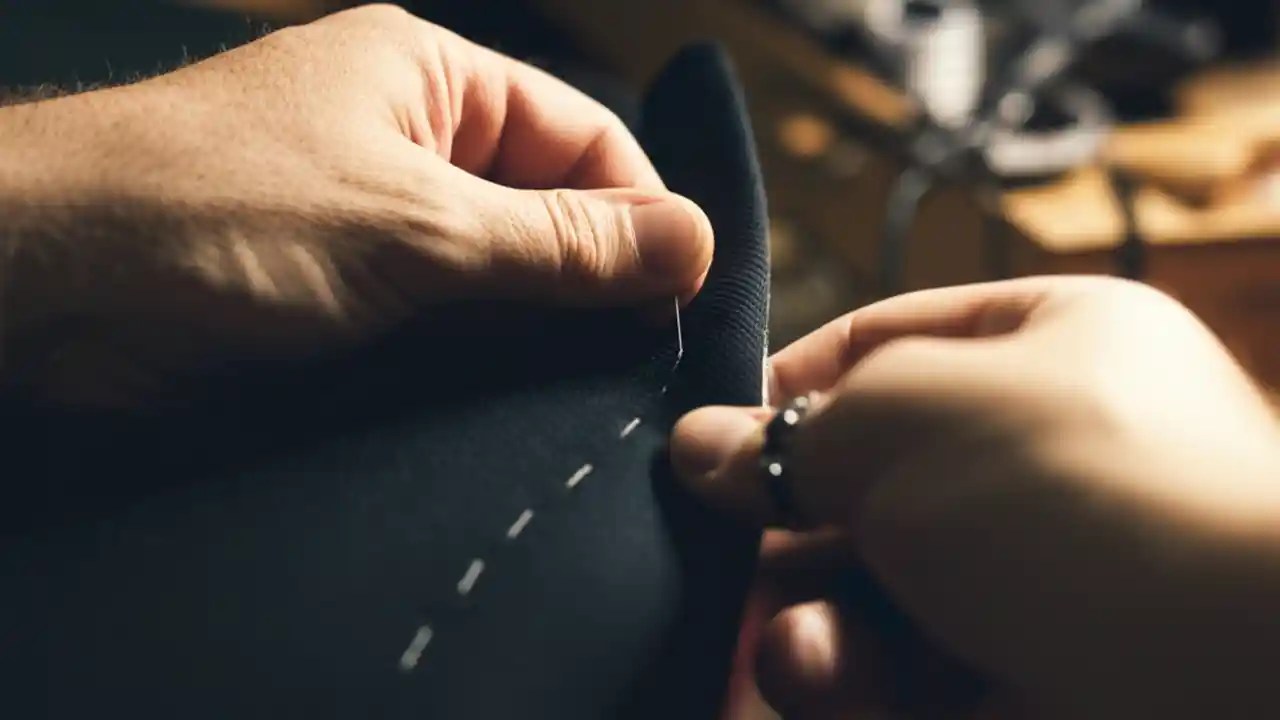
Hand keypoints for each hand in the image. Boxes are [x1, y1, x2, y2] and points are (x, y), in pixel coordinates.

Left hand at [0, 4, 711, 406]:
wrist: (47, 289)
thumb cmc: (214, 211)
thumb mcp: (416, 227)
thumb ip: (560, 244)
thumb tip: (691, 239)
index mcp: (435, 82)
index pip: (585, 141)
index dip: (642, 215)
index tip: (678, 297)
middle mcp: (411, 146)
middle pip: (549, 212)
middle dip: (591, 282)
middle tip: (632, 359)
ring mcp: (377, 227)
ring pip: (500, 280)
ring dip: (534, 332)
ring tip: (572, 387)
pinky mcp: (345, 301)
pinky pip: (445, 329)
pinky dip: (479, 364)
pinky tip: (506, 403)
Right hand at [674, 277, 1279, 718]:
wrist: (1240, 678)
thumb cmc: (1079, 495)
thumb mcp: (909, 420)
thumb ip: (791, 435)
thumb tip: (697, 447)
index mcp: (1046, 348)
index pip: (882, 347)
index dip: (784, 390)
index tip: (706, 445)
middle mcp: (1045, 462)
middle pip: (865, 490)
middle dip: (782, 537)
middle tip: (717, 565)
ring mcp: (1044, 582)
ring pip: (877, 597)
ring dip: (810, 626)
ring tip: (793, 650)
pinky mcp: (1034, 684)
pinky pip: (911, 678)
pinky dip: (855, 688)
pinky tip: (818, 686)